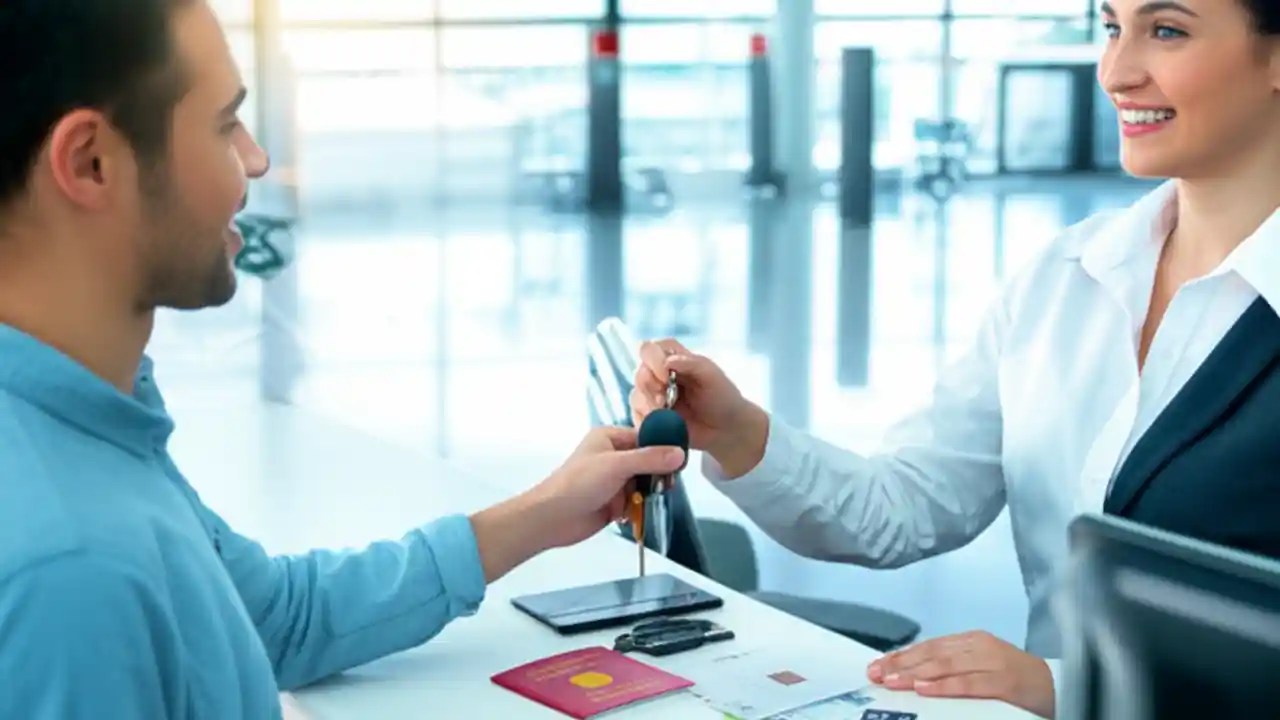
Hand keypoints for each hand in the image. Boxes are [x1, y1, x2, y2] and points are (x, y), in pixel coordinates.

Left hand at [470, 427, 684, 582]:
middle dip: (655, 476)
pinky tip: (626, 514)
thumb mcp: (616, 465)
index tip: (679, 461)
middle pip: (648, 462)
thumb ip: (649, 459)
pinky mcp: (613, 501)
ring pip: (644, 484)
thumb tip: (678, 453)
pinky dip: (635, 508)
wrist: (552, 519)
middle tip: (663, 486)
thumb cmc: (575, 485)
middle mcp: (612, 457)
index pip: (646, 438)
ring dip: (643, 495)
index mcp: (609, 438)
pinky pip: (635, 502)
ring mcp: (613, 480)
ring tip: (637, 502)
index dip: (663, 449)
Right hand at [631, 339, 767, 478]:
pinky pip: (638, 418)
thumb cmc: (722, 397)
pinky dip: (646, 420)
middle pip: (640, 373)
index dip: (653, 360)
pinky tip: (661, 425)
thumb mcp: (712, 375)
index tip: (666, 375)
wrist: (726, 429)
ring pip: (636, 396)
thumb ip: (691, 363)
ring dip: (648, 405)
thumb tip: (668, 361)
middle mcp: (658, 375)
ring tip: (664, 413)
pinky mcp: (651, 418)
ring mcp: (653, 397)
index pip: (650, 350)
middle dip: (649, 386)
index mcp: (672, 358)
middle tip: (665, 400)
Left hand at [866, 631, 1054, 718]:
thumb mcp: (980, 665)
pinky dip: (944, 685)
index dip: (900, 656)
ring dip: (915, 674)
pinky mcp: (1004, 681)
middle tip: (877, 674)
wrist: (1057, 687)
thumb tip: (913, 676)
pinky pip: (969, 683)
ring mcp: (992, 662)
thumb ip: (951, 666)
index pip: (928, 646)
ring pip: (946, 665)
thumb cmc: (1015, 679)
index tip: (876, 666)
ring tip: (893, 681)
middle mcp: (979, 646)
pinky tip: (925, 688)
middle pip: (932, 653)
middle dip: (901, 664)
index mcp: (971, 640)